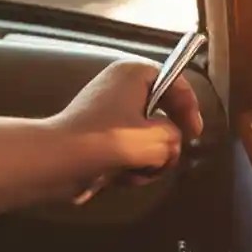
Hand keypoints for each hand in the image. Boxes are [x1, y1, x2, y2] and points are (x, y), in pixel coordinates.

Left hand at [51, 60, 202, 202]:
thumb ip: (175, 138)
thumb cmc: (108, 142)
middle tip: (166, 159)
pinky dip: (129, 163)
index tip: (194, 135)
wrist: (57, 160)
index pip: (175, 82)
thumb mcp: (157, 140)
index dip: (190, 109)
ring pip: (145, 134)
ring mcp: (106, 109)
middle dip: (165, 142)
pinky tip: (122, 177)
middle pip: (162, 112)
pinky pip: (126, 146)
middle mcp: (120, 85)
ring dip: (147, 158)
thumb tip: (168, 145)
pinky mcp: (96, 133)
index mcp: (135, 73)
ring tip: (137, 173)